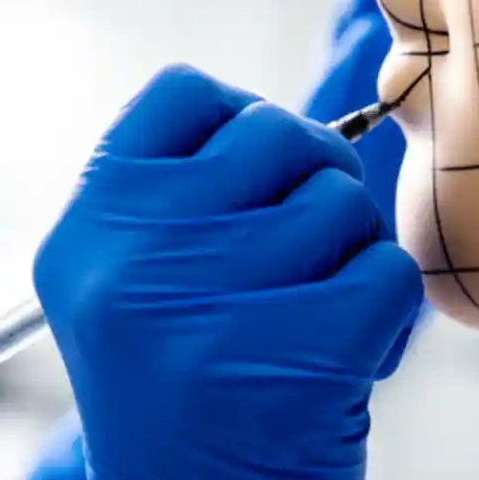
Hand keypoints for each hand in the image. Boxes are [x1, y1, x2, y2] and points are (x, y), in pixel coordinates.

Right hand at [32, 64, 422, 479]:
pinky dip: (384, 313)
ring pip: (341, 200)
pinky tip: (341, 360)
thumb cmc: (184, 390)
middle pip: (277, 132)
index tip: (248, 186)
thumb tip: (325, 89)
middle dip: (308, 184)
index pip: (185, 92)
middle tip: (296, 256)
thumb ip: (199, 185)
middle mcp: (133, 257)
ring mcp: (213, 305)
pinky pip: (390, 269)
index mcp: (88, 226)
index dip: (239, 127)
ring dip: (346, 255)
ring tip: (306, 319)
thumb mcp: (139, 281)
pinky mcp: (299, 354)